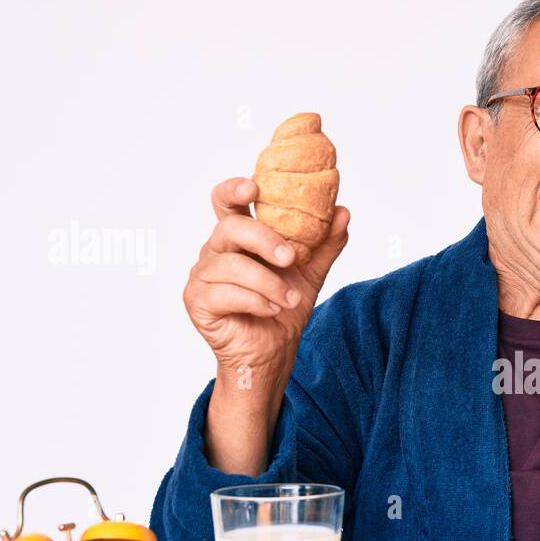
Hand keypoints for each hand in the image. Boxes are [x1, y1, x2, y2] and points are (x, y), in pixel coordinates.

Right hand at [183, 177, 350, 376]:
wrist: (274, 351)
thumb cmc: (284, 309)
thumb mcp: (311, 273)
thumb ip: (325, 243)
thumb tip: (342, 212)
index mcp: (239, 237)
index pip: (227, 202)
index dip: (234, 189)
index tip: (254, 189)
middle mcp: (215, 250)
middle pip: (230, 228)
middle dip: (264, 240)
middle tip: (291, 258)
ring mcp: (202, 275)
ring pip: (232, 265)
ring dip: (269, 283)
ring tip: (290, 299)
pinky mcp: (197, 300)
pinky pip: (225, 292)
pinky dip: (256, 301)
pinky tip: (271, 310)